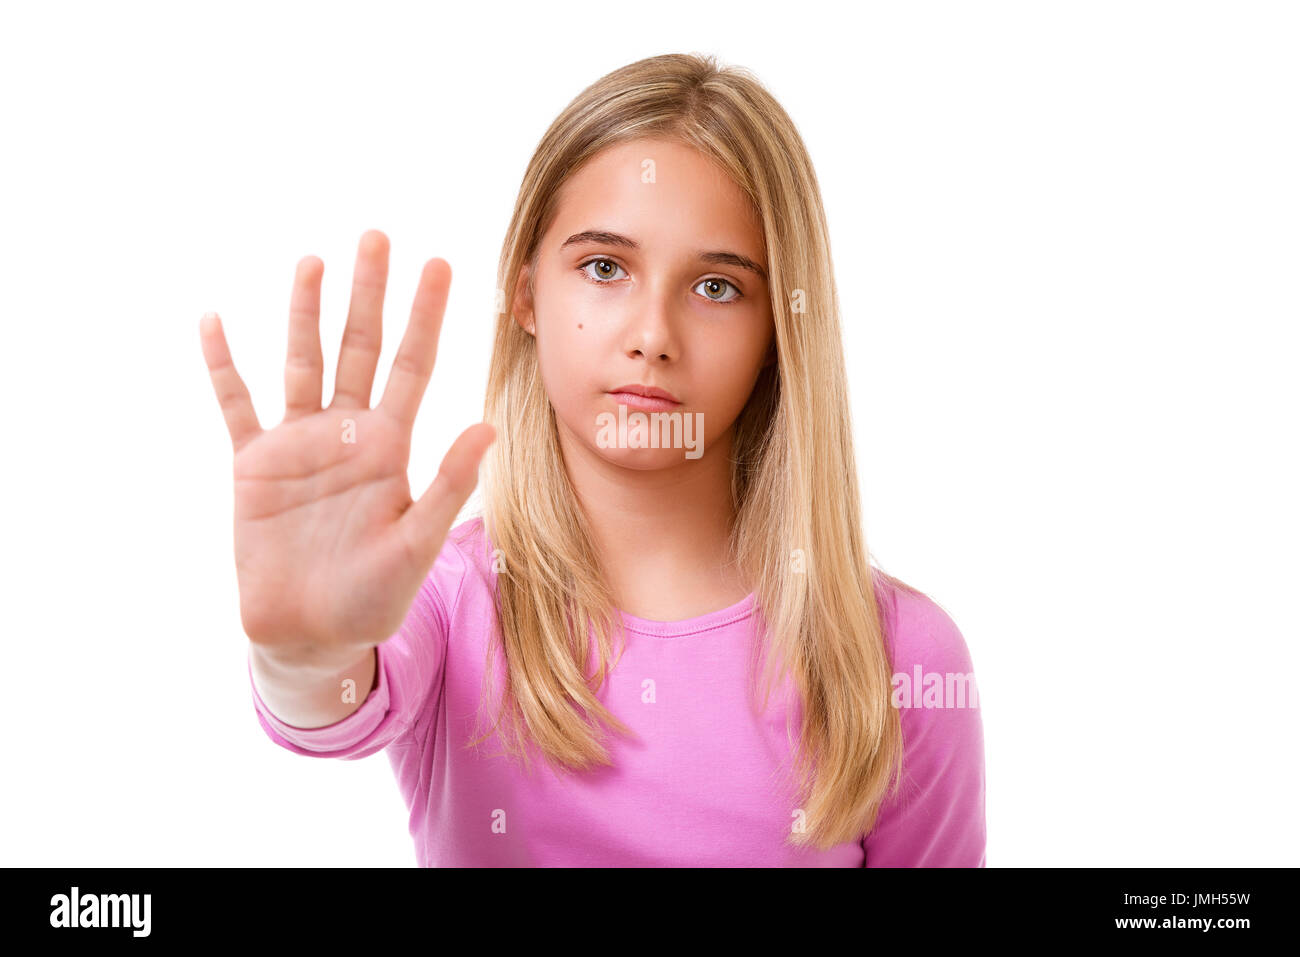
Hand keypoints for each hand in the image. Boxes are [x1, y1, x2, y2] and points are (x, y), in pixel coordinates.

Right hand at [200, 229, 494, 655]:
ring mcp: (299, 445)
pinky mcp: (253, 466)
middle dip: (369, 294)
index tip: (439, 263)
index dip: (425, 316)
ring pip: (302, 363)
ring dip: (305, 313)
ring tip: (313, 261)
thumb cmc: (372, 598)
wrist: (311, 634)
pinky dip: (223, 366)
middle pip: (359, 348)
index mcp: (391, 448)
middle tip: (377, 236)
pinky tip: (214, 320)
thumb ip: (446, 486)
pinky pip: (236, 405)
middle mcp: (347, 434)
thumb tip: (488, 428)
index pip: (413, 366)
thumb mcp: (414, 546)